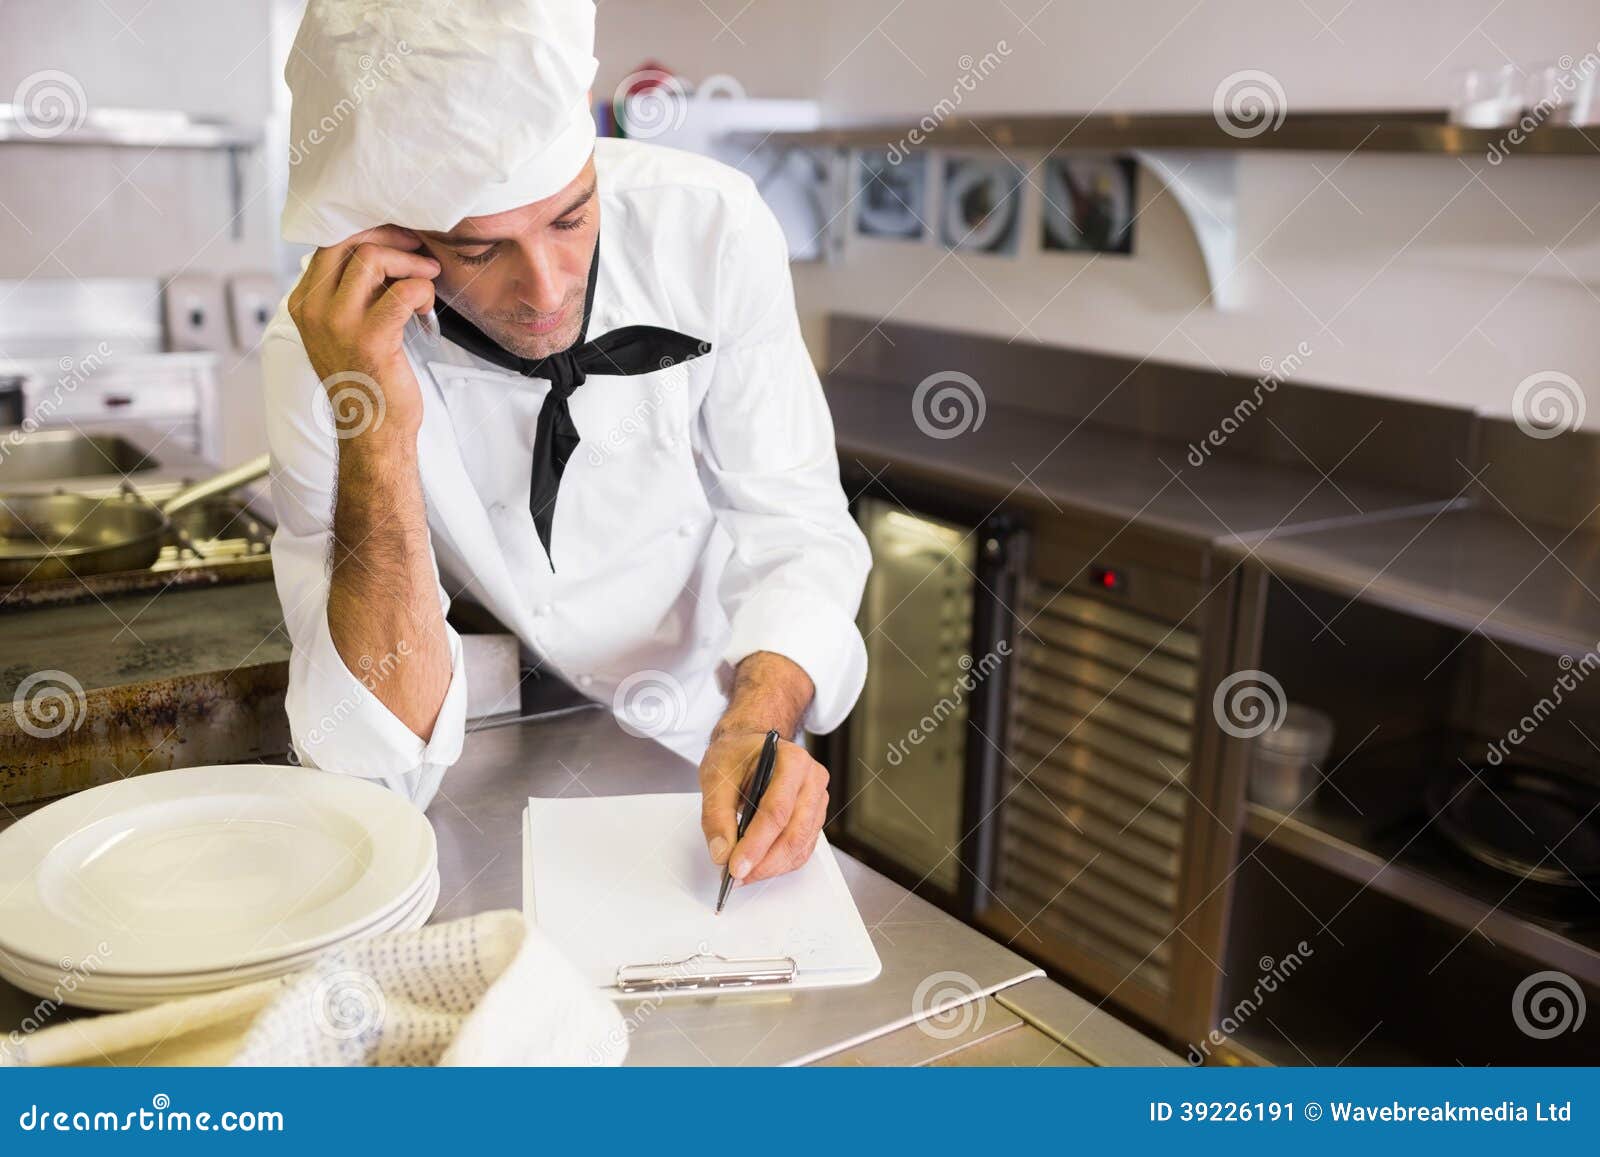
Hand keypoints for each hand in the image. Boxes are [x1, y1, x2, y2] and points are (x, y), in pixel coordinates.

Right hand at [286, 225, 439, 440]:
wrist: (371, 428)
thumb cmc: (367, 378)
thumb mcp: (347, 326)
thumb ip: (355, 289)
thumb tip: (387, 248)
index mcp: (305, 302)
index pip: (331, 242)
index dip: (370, 231)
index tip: (399, 238)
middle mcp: (314, 309)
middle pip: (349, 241)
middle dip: (392, 237)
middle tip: (419, 249)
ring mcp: (338, 323)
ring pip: (373, 257)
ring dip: (411, 263)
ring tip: (426, 279)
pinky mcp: (370, 339)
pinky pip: (403, 291)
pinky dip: (422, 290)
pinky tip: (424, 308)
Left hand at [699, 731, 829, 884]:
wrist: (750, 746)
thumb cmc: (737, 755)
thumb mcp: (715, 776)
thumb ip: (716, 815)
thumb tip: (722, 853)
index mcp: (792, 760)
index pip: (777, 810)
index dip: (756, 843)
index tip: (735, 867)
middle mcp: (812, 779)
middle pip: (794, 832)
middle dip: (764, 862)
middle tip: (737, 877)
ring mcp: (817, 800)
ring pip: (801, 846)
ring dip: (772, 867)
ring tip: (743, 875)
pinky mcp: (814, 817)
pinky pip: (802, 849)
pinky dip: (780, 864)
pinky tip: (758, 867)